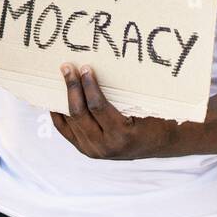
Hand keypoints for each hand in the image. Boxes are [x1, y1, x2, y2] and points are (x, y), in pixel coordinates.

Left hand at [50, 64, 177, 158]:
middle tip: (67, 67)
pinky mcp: (84, 149)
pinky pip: (64, 128)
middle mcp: (105, 146)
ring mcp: (93, 150)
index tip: (85, 68)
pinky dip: (58, 112)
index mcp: (123, 136)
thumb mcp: (145, 107)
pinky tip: (55, 96)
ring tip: (63, 76)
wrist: (160, 144)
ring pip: (70, 119)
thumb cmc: (155, 119)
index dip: (89, 85)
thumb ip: (124, 94)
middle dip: (72, 87)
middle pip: (79, 113)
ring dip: (64, 96)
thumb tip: (100, 66)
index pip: (97, 107)